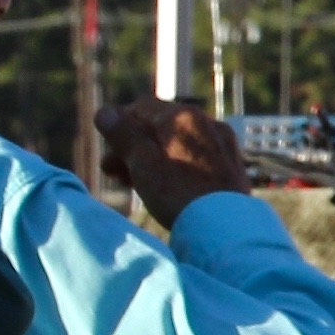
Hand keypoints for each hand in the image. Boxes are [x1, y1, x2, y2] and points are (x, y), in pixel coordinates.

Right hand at [98, 98, 250, 224]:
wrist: (224, 227)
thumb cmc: (178, 193)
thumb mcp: (142, 162)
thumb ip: (122, 134)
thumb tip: (104, 112)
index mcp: (182, 116)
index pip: (140, 108)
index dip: (120, 128)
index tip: (110, 153)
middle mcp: (206, 122)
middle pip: (159, 127)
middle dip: (133, 147)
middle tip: (113, 172)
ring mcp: (222, 143)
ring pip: (177, 144)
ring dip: (152, 158)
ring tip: (133, 182)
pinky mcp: (230, 166)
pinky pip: (195, 158)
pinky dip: (176, 167)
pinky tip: (165, 188)